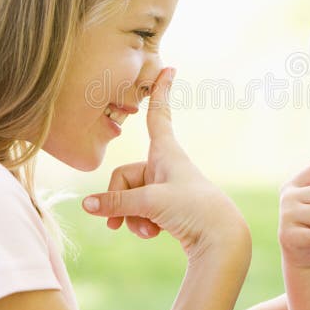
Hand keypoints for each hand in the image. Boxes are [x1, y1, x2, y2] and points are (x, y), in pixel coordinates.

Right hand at [82, 67, 247, 261]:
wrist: (222, 241)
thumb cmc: (193, 210)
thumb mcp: (150, 203)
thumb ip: (116, 202)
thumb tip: (86, 205)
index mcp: (167, 152)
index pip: (158, 114)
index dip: (160, 92)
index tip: (169, 68)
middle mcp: (165, 166)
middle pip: (125, 175)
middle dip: (120, 201)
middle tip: (116, 224)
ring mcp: (166, 187)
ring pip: (131, 198)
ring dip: (131, 217)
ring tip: (147, 231)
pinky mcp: (168, 208)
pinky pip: (141, 211)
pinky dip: (142, 223)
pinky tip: (154, 234)